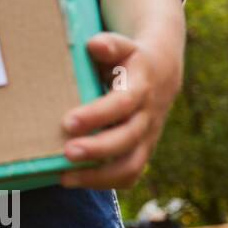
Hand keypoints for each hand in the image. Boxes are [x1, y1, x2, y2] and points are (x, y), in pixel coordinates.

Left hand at [59, 31, 181, 189]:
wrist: (162, 71)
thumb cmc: (128, 56)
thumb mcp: (122, 45)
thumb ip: (109, 45)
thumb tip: (95, 45)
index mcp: (141, 87)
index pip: (122, 104)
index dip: (97, 116)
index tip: (68, 122)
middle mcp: (147, 116)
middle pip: (126, 139)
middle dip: (97, 149)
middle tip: (66, 153)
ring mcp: (147, 137)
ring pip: (131, 164)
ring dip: (99, 176)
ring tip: (65, 178)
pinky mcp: (142, 150)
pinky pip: (129, 174)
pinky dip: (104, 182)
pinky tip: (74, 181)